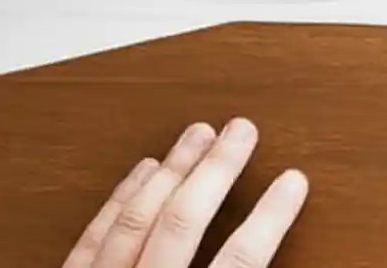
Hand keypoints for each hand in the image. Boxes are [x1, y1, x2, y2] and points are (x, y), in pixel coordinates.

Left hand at [63, 119, 308, 267]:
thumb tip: (281, 255)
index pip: (240, 262)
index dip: (271, 218)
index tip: (293, 182)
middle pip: (183, 223)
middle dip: (217, 169)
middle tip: (241, 131)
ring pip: (137, 219)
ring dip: (171, 170)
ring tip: (197, 134)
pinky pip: (93, 237)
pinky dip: (120, 200)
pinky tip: (142, 172)